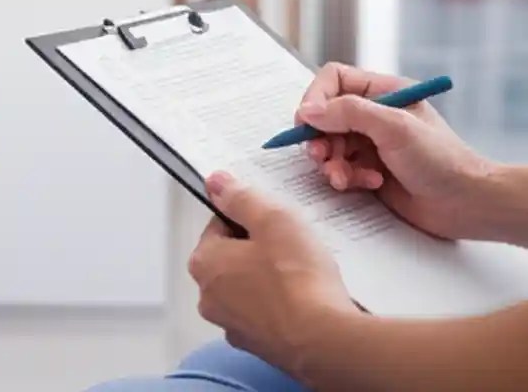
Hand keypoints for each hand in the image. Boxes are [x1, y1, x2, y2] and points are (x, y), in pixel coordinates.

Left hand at [188, 172, 356, 376]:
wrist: (324, 340)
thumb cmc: (296, 276)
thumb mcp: (272, 219)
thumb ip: (241, 197)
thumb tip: (214, 182)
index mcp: (203, 262)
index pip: (220, 225)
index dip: (250, 219)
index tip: (275, 223)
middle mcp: (208, 297)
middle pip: (232, 259)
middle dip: (259, 250)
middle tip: (292, 247)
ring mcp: (231, 325)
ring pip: (249, 288)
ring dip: (270, 279)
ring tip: (303, 275)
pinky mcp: (258, 346)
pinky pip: (267, 315)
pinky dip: (281, 306)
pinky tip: (305, 301)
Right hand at [297, 62, 494, 240]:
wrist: (466, 204)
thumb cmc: (441, 160)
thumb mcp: (395, 128)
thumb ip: (350, 113)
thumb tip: (308, 110)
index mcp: (384, 92)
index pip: (334, 80)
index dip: (316, 98)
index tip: (307, 122)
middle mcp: (375, 114)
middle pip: (326, 115)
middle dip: (320, 137)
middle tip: (320, 156)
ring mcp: (371, 143)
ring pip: (329, 145)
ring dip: (332, 163)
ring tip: (344, 178)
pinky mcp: (370, 169)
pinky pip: (341, 168)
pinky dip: (348, 177)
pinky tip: (370, 184)